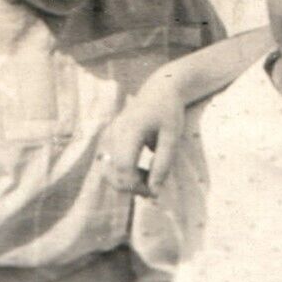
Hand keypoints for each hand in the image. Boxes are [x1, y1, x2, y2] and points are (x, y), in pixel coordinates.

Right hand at [96, 81, 186, 196]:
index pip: (124, 166)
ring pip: (108, 172)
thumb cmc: (168, 112)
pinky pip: (109, 165)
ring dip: (127, 182)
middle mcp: (114, 132)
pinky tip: (141, 171)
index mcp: (130, 129)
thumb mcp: (173, 137)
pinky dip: (123, 174)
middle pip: (113, 173)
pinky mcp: (109, 139)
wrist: (159, 90)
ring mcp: (109, 135)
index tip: (155, 191)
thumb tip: (154, 191)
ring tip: (149, 178)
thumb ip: (163, 163)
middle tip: (155, 188)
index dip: (137, 185)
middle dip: (132, 188)